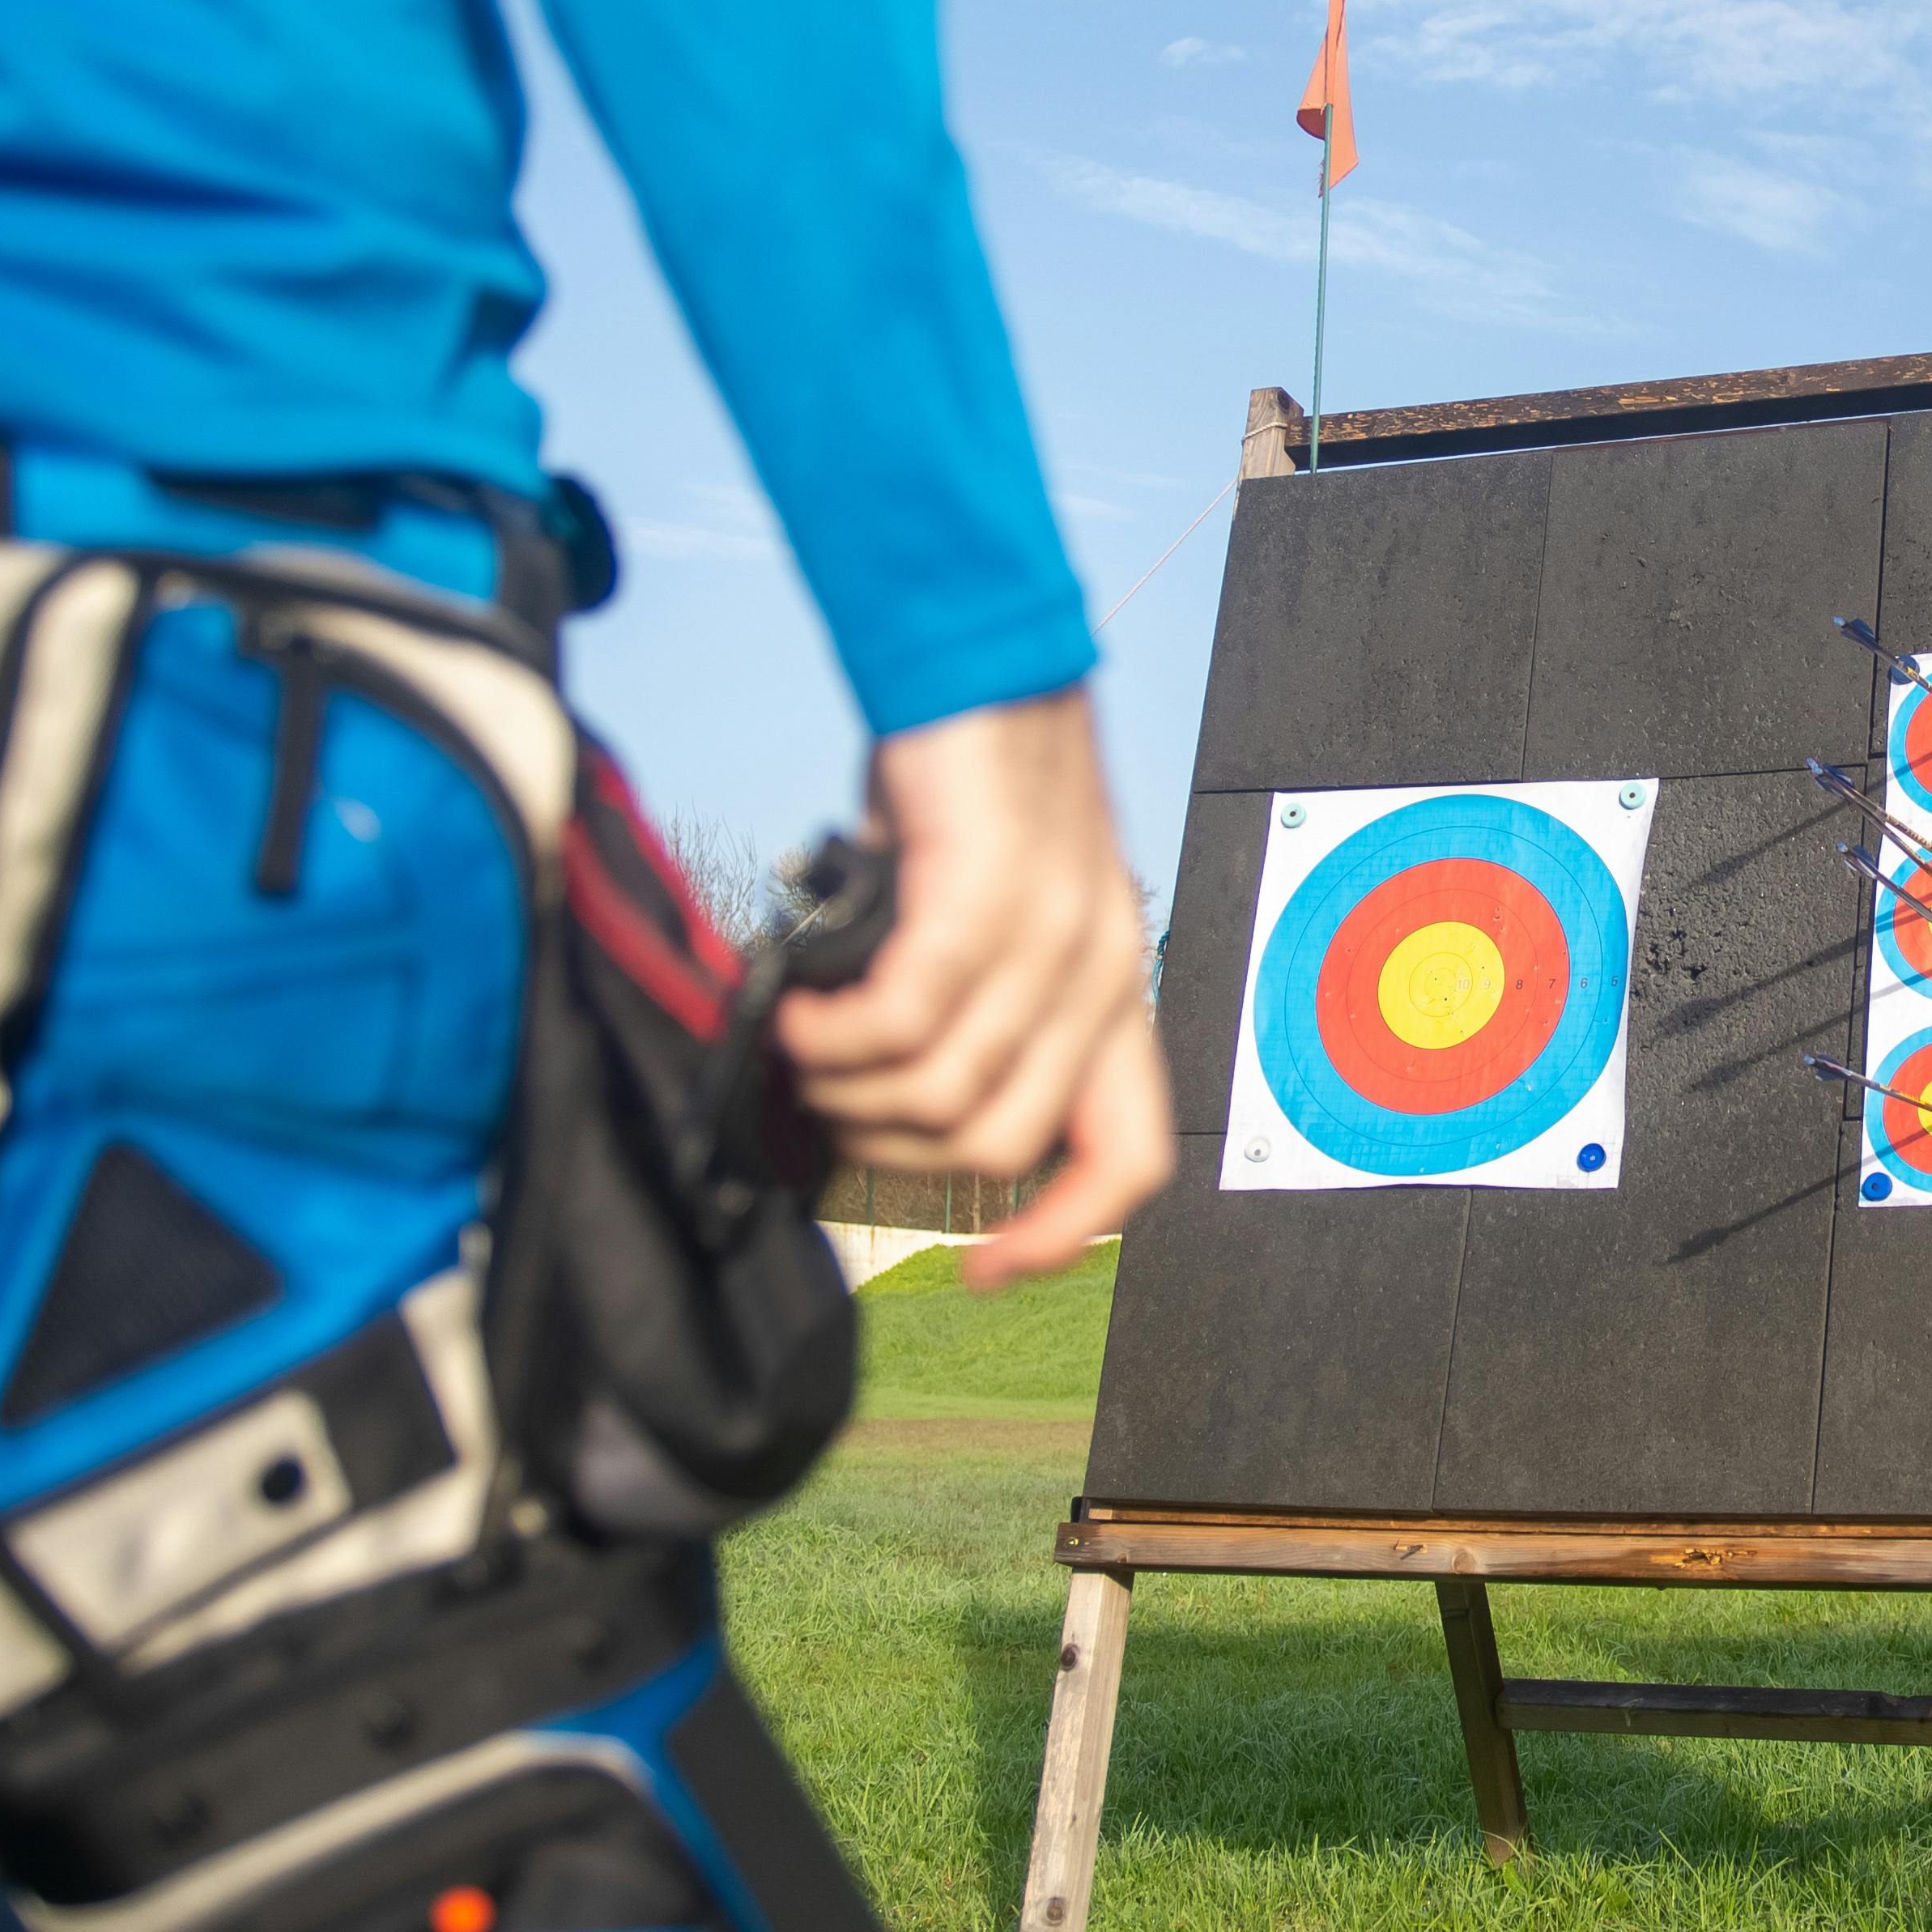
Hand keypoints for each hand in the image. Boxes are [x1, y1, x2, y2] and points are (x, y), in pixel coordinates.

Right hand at [776, 685, 1167, 1282]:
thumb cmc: (967, 792)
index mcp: (1114, 993)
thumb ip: (967, 1007)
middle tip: (833, 1099)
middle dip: (897, 1151)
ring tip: (808, 1044)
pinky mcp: (986, 896)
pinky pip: (900, 1021)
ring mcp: (1052, 937)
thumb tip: (878, 1099)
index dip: (1060, 1235)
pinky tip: (801, 1010)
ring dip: (850, 1093)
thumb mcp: (991, 917)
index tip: (981, 1269)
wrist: (979, 662)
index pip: (1130, 1162)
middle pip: (999, 1147)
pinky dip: (834, 1037)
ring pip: (943, 1096)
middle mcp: (1102, 975)